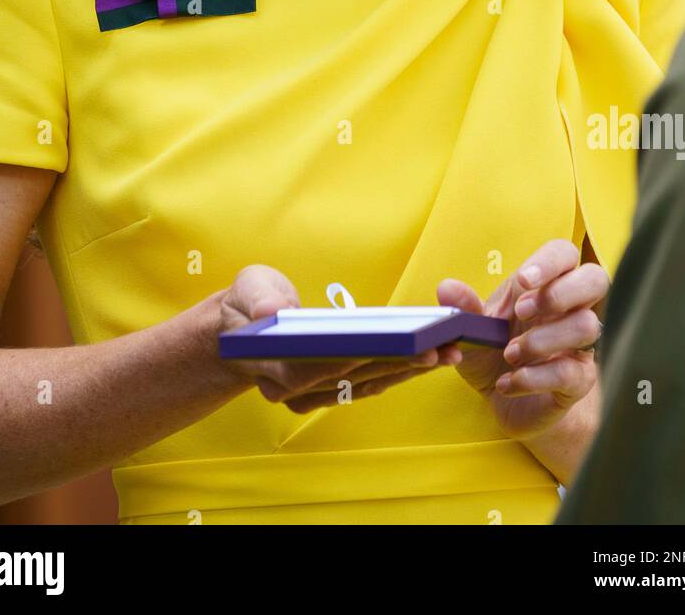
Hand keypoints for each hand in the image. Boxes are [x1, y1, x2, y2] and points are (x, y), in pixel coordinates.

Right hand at [218, 264, 463, 413]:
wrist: (237, 333)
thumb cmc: (246, 304)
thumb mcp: (246, 289)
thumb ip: (258, 299)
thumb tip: (272, 312)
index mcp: (271, 367)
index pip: (318, 370)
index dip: (359, 359)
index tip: (398, 346)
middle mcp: (293, 392)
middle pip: (352, 380)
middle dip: (399, 365)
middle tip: (442, 350)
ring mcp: (312, 396)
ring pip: (366, 385)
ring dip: (408, 371)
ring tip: (447, 354)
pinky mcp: (328, 392)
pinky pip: (367, 384)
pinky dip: (398, 371)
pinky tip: (427, 360)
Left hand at [437, 239, 607, 439]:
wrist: (504, 399)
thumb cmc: (491, 351)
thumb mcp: (470, 329)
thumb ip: (463, 308)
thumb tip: (446, 288)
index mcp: (544, 285)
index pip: (564, 254)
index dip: (549, 262)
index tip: (523, 281)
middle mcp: (570, 309)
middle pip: (596, 279)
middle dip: (559, 293)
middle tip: (522, 312)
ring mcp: (579, 344)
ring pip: (587, 326)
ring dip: (542, 340)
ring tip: (509, 354)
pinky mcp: (580, 380)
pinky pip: (572, 372)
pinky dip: (534, 377)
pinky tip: (508, 383)